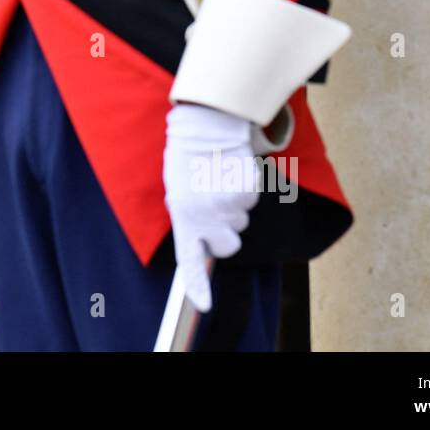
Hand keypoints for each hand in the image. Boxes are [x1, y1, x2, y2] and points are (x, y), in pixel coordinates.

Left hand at [163, 103, 260, 312]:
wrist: (205, 124)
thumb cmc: (188, 157)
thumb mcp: (177, 189)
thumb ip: (187, 215)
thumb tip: (202, 236)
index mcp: (183, 215)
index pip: (189, 258)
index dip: (197, 285)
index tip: (204, 305)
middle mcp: (205, 215)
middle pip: (229, 246)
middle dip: (227, 231)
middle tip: (216, 205)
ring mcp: (227, 204)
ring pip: (242, 222)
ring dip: (235, 206)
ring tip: (220, 180)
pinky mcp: (246, 191)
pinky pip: (252, 202)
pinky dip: (246, 190)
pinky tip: (232, 172)